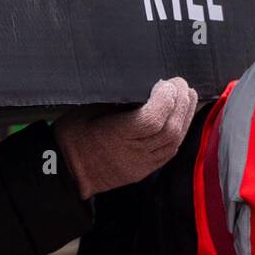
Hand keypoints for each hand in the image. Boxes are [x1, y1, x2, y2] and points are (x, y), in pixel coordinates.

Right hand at [54, 78, 197, 199]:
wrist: (67, 172)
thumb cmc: (73, 136)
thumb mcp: (87, 109)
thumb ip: (117, 101)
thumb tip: (144, 86)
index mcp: (114, 137)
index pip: (151, 120)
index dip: (165, 99)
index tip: (167, 82)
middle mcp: (131, 153)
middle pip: (169, 130)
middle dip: (180, 103)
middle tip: (181, 84)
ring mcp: (140, 165)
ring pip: (174, 142)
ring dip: (185, 117)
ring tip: (187, 97)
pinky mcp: (144, 171)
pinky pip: (169, 152)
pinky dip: (179, 133)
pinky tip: (180, 118)